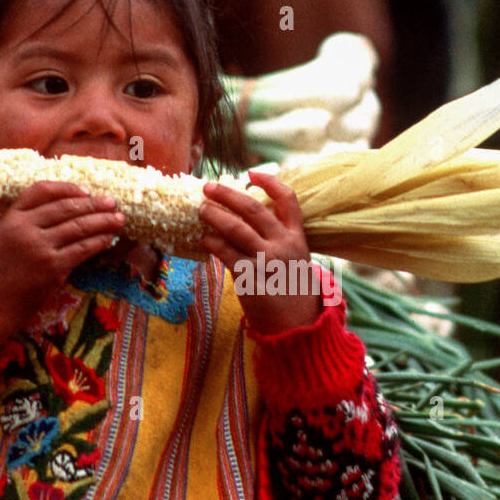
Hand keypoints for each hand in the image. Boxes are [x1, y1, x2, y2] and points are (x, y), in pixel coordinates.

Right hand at [0, 181, 123, 380]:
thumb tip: (67, 210)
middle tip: (112, 202)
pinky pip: (82, 249)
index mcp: (11, 216)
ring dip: (103, 221)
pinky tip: (109, 238)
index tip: (86, 190)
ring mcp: (39, 247)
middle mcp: (24, 228)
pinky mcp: (52, 267)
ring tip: (118, 219)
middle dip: (93, 204)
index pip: (42, 190)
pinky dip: (99, 242)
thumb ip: (27, 221)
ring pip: (78, 227)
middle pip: (66, 207)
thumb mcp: (5, 236)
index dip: (67, 188)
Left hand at [199, 170, 323, 334]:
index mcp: (297, 238)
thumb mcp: (296, 262)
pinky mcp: (250, 278)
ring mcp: (267, 260)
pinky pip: (226, 254)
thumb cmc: (293, 294)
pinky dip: (213, 244)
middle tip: (209, 187)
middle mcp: (284, 245)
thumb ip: (279, 241)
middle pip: (254, 209)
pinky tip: (203, 240)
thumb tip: (248, 223)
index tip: (251, 172)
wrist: (299, 327)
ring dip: (215, 216)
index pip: (288, 200)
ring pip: (236, 228)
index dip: (269, 182)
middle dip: (228, 195)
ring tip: (201, 210)